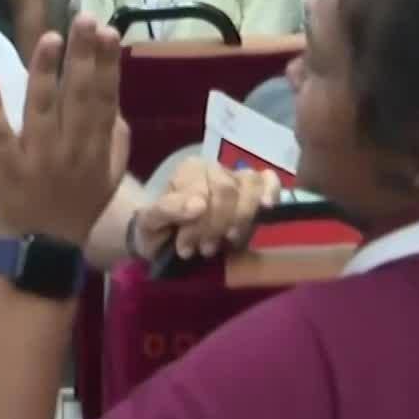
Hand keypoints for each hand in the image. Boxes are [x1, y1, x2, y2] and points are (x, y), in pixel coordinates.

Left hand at [0, 16, 129, 244]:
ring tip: (49, 38)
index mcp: (95, 149)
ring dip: (44, 71)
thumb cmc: (75, 210)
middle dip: (83, 55)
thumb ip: (116, 142)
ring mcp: (36, 156)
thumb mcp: (108, 179)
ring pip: (41, 107)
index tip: (109, 32)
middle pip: (78, 95)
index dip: (107, 65)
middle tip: (86, 19)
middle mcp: (69, 148)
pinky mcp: (4, 166)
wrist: (41, 252)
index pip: (104, 99)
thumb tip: (118, 106)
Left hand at [131, 157, 280, 260]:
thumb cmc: (157, 227)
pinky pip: (268, 181)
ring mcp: (235, 179)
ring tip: (226, 241)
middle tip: (202, 249)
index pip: (204, 193)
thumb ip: (166, 209)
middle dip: (215, 226)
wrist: (164, 237)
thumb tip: (199, 205)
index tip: (184, 247)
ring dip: (240, 220)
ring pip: (250, 188)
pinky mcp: (252, 193)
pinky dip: (270, 192)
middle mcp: (214, 168)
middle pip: (227, 192)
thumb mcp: (149, 221)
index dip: (198, 225)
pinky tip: (267, 208)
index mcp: (189, 169)